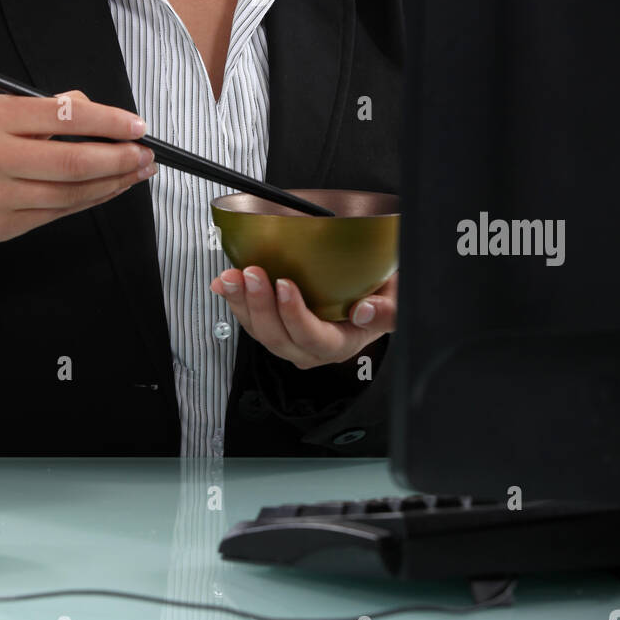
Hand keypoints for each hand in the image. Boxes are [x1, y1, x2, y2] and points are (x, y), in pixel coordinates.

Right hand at [0, 90, 157, 254]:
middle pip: (73, 161)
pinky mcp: (7, 225)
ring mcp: (0, 196)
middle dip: (119, 158)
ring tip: (138, 171)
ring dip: (113, 182)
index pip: (64, 116)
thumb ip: (42, 110)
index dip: (108, 121)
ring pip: (72, 192)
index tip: (136, 125)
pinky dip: (92, 199)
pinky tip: (111, 188)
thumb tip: (90, 108)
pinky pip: (61, 211)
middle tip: (146, 153)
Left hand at [209, 267, 396, 368]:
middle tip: (253, 273)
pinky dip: (234, 300)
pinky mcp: (274, 324)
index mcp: (340, 344)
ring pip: (259, 330)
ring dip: (241, 302)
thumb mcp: (397, 299)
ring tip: (231, 276)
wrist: (368, 293)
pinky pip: (249, 318)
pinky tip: (223, 283)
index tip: (285, 285)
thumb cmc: (380, 296)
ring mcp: (289, 338)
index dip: (296, 315)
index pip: (314, 338)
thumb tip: (364, 311)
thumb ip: (388, 310)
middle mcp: (310, 347)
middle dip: (260, 305)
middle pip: (278, 337)